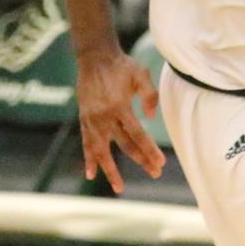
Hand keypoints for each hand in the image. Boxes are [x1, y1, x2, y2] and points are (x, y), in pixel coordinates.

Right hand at [76, 53, 166, 191]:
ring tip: (119, 188)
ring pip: (102, 151)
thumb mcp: (141, 73)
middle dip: (141, 160)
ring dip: (111, 170)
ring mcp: (92, 120)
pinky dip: (88, 159)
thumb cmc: (121, 65)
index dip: (149, 150)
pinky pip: (86, 143)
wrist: (94, 57)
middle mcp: (105, 117)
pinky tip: (91, 174)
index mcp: (120, 106)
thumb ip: (150, 94)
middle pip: (124, 145)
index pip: (137, 134)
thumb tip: (153, 117)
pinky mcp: (84, 120)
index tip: (160, 163)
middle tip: (155, 173)